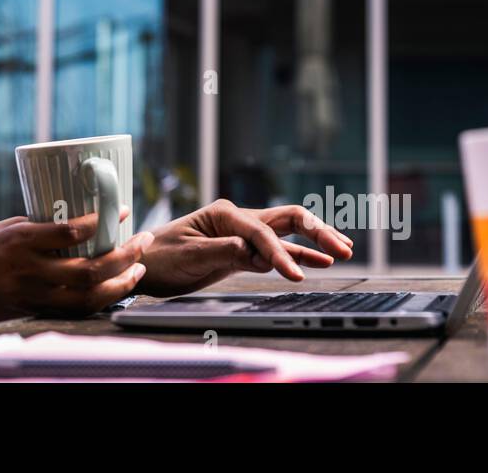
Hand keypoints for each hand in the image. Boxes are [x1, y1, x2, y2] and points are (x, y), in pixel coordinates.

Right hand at [0, 208, 153, 322]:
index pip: (70, 232)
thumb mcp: (2, 228)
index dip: (102, 223)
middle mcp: (28, 269)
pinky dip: (99, 300)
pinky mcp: (31, 310)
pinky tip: (115, 289)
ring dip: (119, 283)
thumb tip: (74, 224)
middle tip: (142, 241)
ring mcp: (30, 294)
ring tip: (138, 269)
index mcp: (20, 240)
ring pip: (86, 296)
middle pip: (88, 269)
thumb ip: (36, 229)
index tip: (121, 210)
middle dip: (123, 256)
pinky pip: (73, 309)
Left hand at [136, 199, 354, 296]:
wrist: (144, 264)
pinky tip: (319, 261)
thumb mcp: (187, 255)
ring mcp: (243, 233)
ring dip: (314, 241)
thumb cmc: (160, 256)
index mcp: (224, 213)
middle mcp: (238, 218)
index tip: (295, 275)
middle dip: (317, 231)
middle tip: (343, 248)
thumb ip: (222, 250)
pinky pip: (276, 250)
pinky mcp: (243, 250)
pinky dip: (298, 255)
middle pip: (287, 218)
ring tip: (343, 251)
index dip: (280, 254)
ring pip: (287, 233)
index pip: (262, 232)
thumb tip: (252, 250)